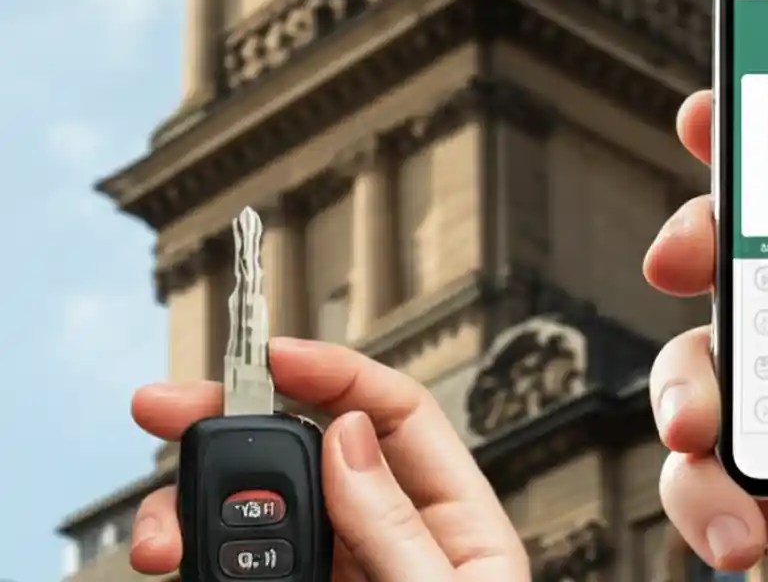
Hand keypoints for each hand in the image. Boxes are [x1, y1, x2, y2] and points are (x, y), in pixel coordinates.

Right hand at [128, 337, 529, 580]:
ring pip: (258, 511)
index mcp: (454, 525)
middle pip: (309, 453)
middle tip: (165, 410)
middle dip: (236, 425)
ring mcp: (336, 576)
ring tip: (163, 534)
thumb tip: (349, 438)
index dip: (335, 374)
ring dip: (199, 505)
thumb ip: (398, 527)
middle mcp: (390, 540)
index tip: (271, 357)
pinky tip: (176, 562)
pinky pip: (237, 569)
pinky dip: (197, 559)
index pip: (397, 418)